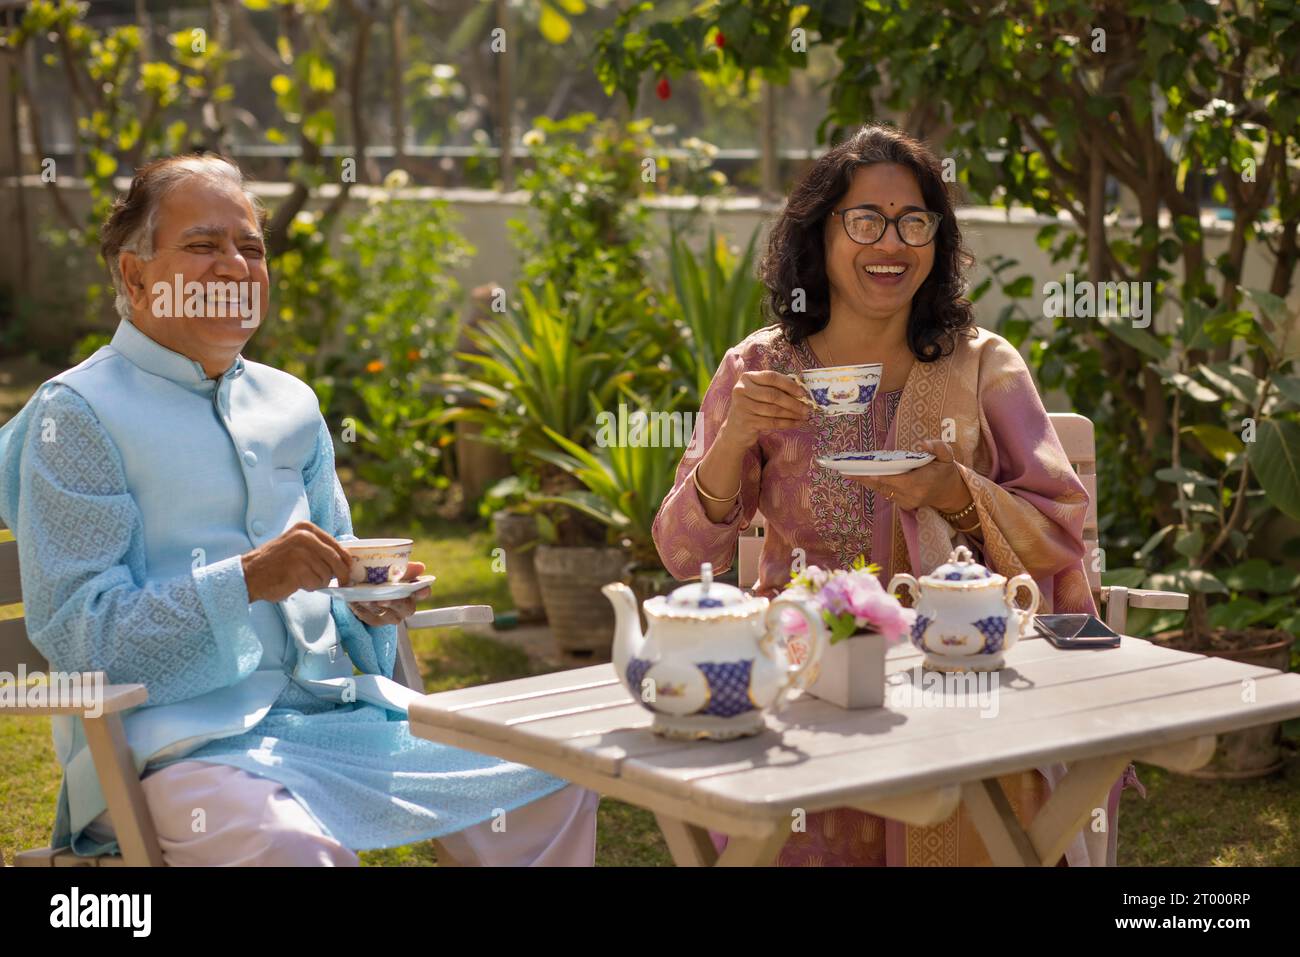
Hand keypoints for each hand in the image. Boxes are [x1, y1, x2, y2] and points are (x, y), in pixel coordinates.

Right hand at [241, 521, 352, 602]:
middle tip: (342, 582)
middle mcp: (305, 537)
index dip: (346, 560)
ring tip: (303, 579)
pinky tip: (297, 583)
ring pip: (327, 573)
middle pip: (336, 559)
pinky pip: (316, 583)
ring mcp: (301, 553)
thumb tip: (346, 560)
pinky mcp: (297, 569)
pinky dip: (311, 587)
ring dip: (319, 581)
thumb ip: (319, 548)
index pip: (337, 545)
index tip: (350, 570)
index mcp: (306, 528)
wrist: (249, 574)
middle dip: (341, 574)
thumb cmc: (276, 563)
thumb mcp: (297, 546)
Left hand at [348, 561, 431, 626]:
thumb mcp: (391, 568)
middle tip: (385, 599)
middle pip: (407, 608)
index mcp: (412, 591)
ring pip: (386, 614)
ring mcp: (390, 616)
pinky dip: (362, 609)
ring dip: (375, 606)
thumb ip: (404, 568)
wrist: (359, 584)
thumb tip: (420, 567)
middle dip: (396, 603)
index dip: (423, 591)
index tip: (421, 589)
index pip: (423, 592)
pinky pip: (369, 617)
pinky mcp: (374, 620)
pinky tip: (357, 601)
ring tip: (366, 598)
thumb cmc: (380, 575)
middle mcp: (404, 606)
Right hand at [718, 370, 811, 448]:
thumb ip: (776, 387)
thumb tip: (801, 388)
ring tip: (804, 416)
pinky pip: (772, 422)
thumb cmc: (753, 406)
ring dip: (792, 414)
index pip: (771, 377)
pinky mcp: (746, 422)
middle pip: (773, 395)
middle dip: (793, 402)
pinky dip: (787, 423)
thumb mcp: (760, 392)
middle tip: (807, 408)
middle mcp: (741, 390)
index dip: (788, 384)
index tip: (802, 393)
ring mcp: (742, 406)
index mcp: (747, 377)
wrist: (736, 429)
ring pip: (774, 410)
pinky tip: (796, 423)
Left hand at [847, 439, 971, 513]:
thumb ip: (938, 447)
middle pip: (883, 486)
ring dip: (865, 481)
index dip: (878, 477)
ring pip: (881, 490)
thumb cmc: (945, 471)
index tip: (864, 472)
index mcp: (920, 483)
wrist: (949, 493)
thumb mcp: (947, 457)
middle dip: (864, 477)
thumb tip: (923, 443)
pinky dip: (873, 484)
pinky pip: (884, 492)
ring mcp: (905, 502)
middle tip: (844, 469)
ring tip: (846, 471)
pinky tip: (859, 475)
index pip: (896, 481)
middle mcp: (910, 496)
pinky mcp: (901, 504)